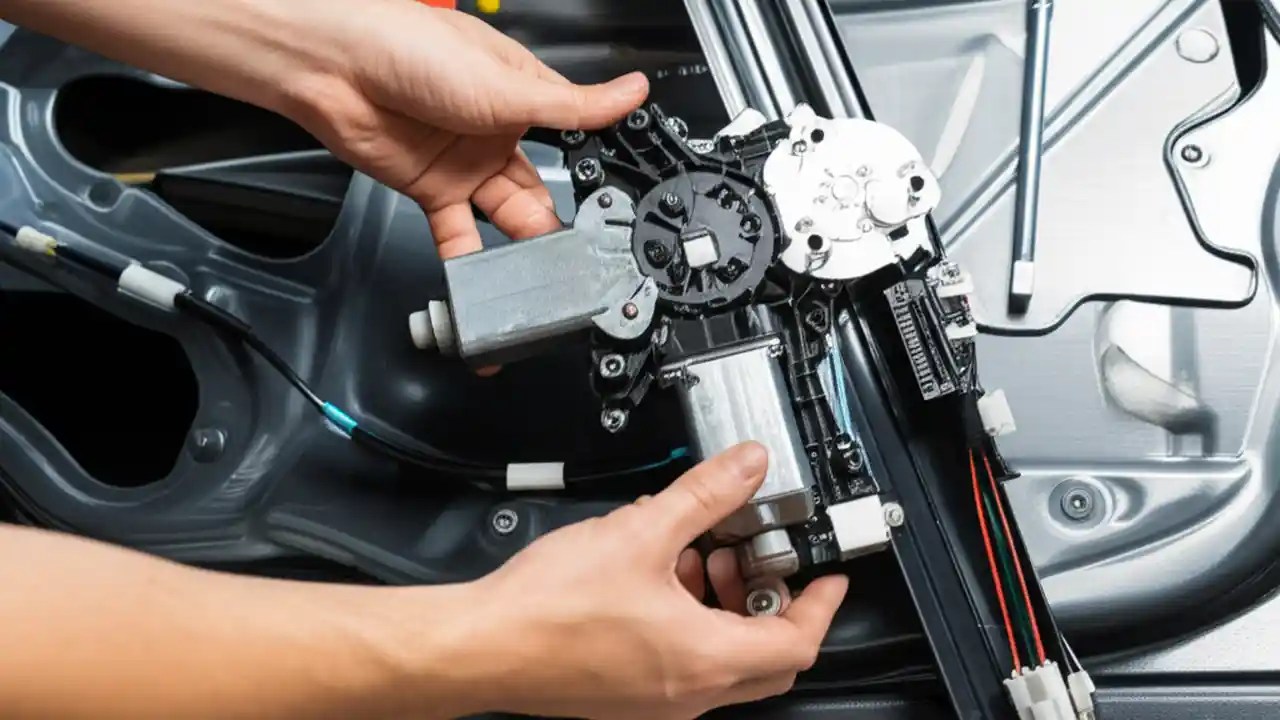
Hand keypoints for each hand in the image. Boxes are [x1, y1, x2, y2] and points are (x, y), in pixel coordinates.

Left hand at [282, 3, 648, 258]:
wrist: (337, 69)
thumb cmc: (415, 49)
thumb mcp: (510, 84)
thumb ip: (573, 106)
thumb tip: (632, 93)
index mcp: (524, 98)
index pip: (573, 142)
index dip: (592, 176)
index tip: (612, 210)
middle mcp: (498, 134)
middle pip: (540, 192)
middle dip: (558, 225)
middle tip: (576, 255)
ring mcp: (466, 166)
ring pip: (506, 218)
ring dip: (522, 247)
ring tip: (541, 273)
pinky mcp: (433, 192)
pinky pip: (460, 237)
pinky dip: (474, 263)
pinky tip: (489, 280)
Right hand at [462, 442, 849, 719]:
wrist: (483, 646)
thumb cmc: (550, 607)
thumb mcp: (643, 531)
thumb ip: (705, 495)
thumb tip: (747, 466)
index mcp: (705, 658)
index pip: (798, 642)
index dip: (822, 604)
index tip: (829, 577)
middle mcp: (689, 694)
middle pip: (768, 661)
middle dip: (772, 604)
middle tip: (757, 560)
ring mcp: (657, 704)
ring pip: (722, 663)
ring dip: (725, 610)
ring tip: (697, 558)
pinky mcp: (627, 699)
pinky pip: (684, 668)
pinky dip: (690, 626)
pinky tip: (657, 580)